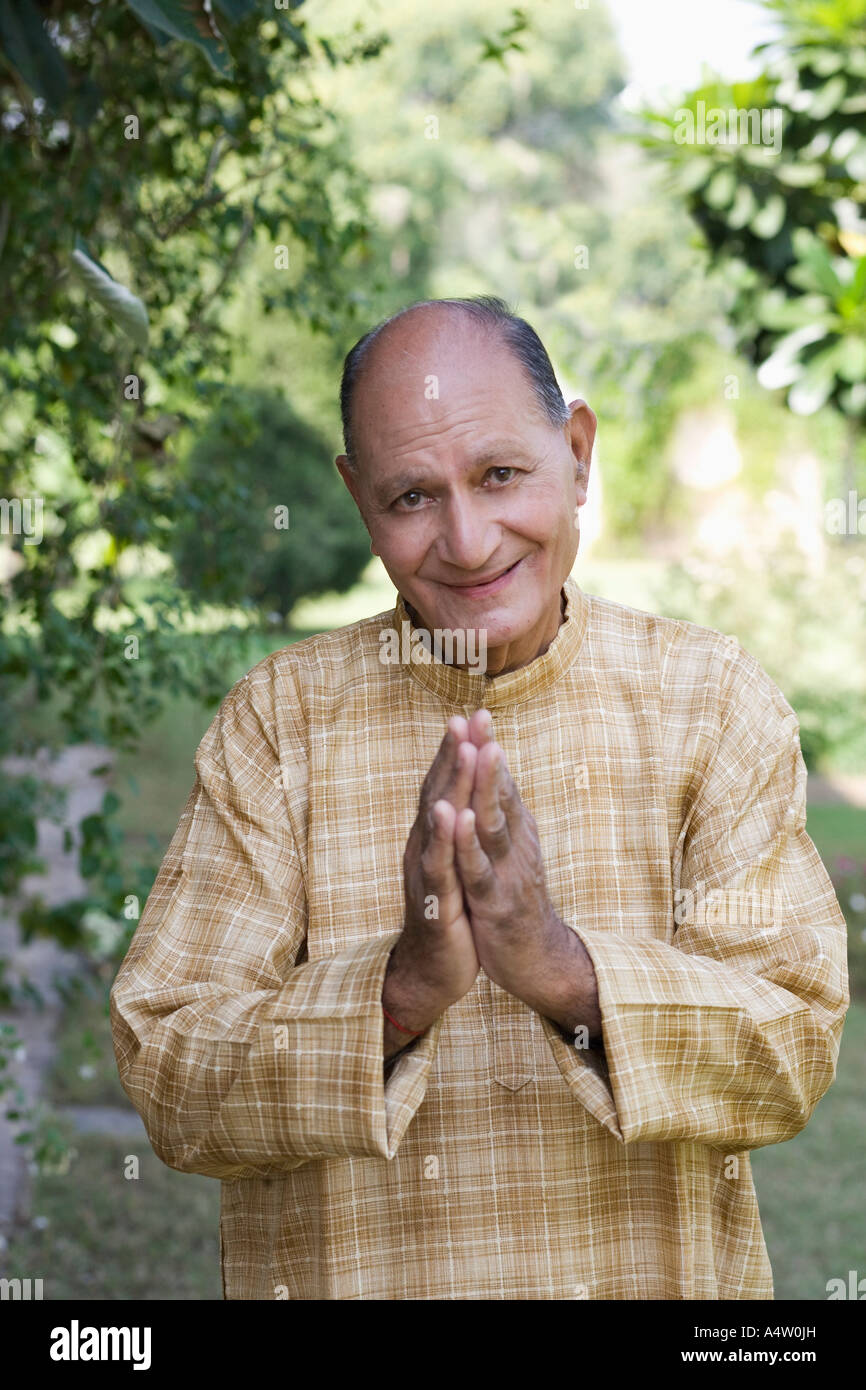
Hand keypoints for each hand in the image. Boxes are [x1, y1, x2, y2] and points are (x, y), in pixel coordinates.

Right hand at [385, 717, 480, 1036]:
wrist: (432, 972)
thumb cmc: (450, 914)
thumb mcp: (455, 865)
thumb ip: (456, 830)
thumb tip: (465, 794)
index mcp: (434, 839)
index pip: (444, 786)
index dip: (456, 751)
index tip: (471, 715)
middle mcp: (424, 848)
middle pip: (436, 792)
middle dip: (451, 754)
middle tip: (462, 717)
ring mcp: (426, 873)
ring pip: (436, 822)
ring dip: (449, 784)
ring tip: (461, 750)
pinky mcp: (434, 901)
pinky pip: (438, 865)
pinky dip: (443, 837)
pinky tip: (449, 813)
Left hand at [453, 726, 599, 1032]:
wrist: (538, 959)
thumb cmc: (517, 900)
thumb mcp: (511, 852)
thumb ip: (503, 816)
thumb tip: (494, 775)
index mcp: (516, 831)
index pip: (501, 782)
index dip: (487, 748)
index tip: (476, 711)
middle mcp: (517, 844)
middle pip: (501, 793)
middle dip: (487, 753)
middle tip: (479, 717)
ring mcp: (509, 872)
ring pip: (494, 824)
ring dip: (484, 787)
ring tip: (474, 752)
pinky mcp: (497, 903)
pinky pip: (481, 869)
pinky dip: (470, 844)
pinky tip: (461, 819)